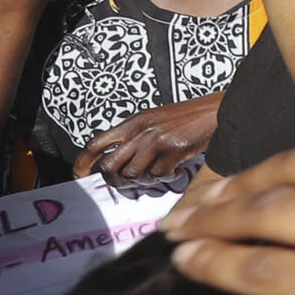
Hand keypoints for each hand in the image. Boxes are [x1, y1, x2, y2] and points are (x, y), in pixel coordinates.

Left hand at [75, 94, 220, 181]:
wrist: (214, 111)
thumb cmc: (185, 117)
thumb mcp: (152, 119)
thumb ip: (133, 136)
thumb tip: (116, 159)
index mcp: (132, 123)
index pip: (95, 144)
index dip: (83, 163)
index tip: (81, 175)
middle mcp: (140, 132)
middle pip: (108, 165)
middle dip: (112, 180)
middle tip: (121, 183)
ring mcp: (155, 142)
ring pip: (131, 174)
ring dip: (141, 180)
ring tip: (154, 174)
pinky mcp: (173, 151)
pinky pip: (158, 175)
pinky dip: (165, 177)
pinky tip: (173, 170)